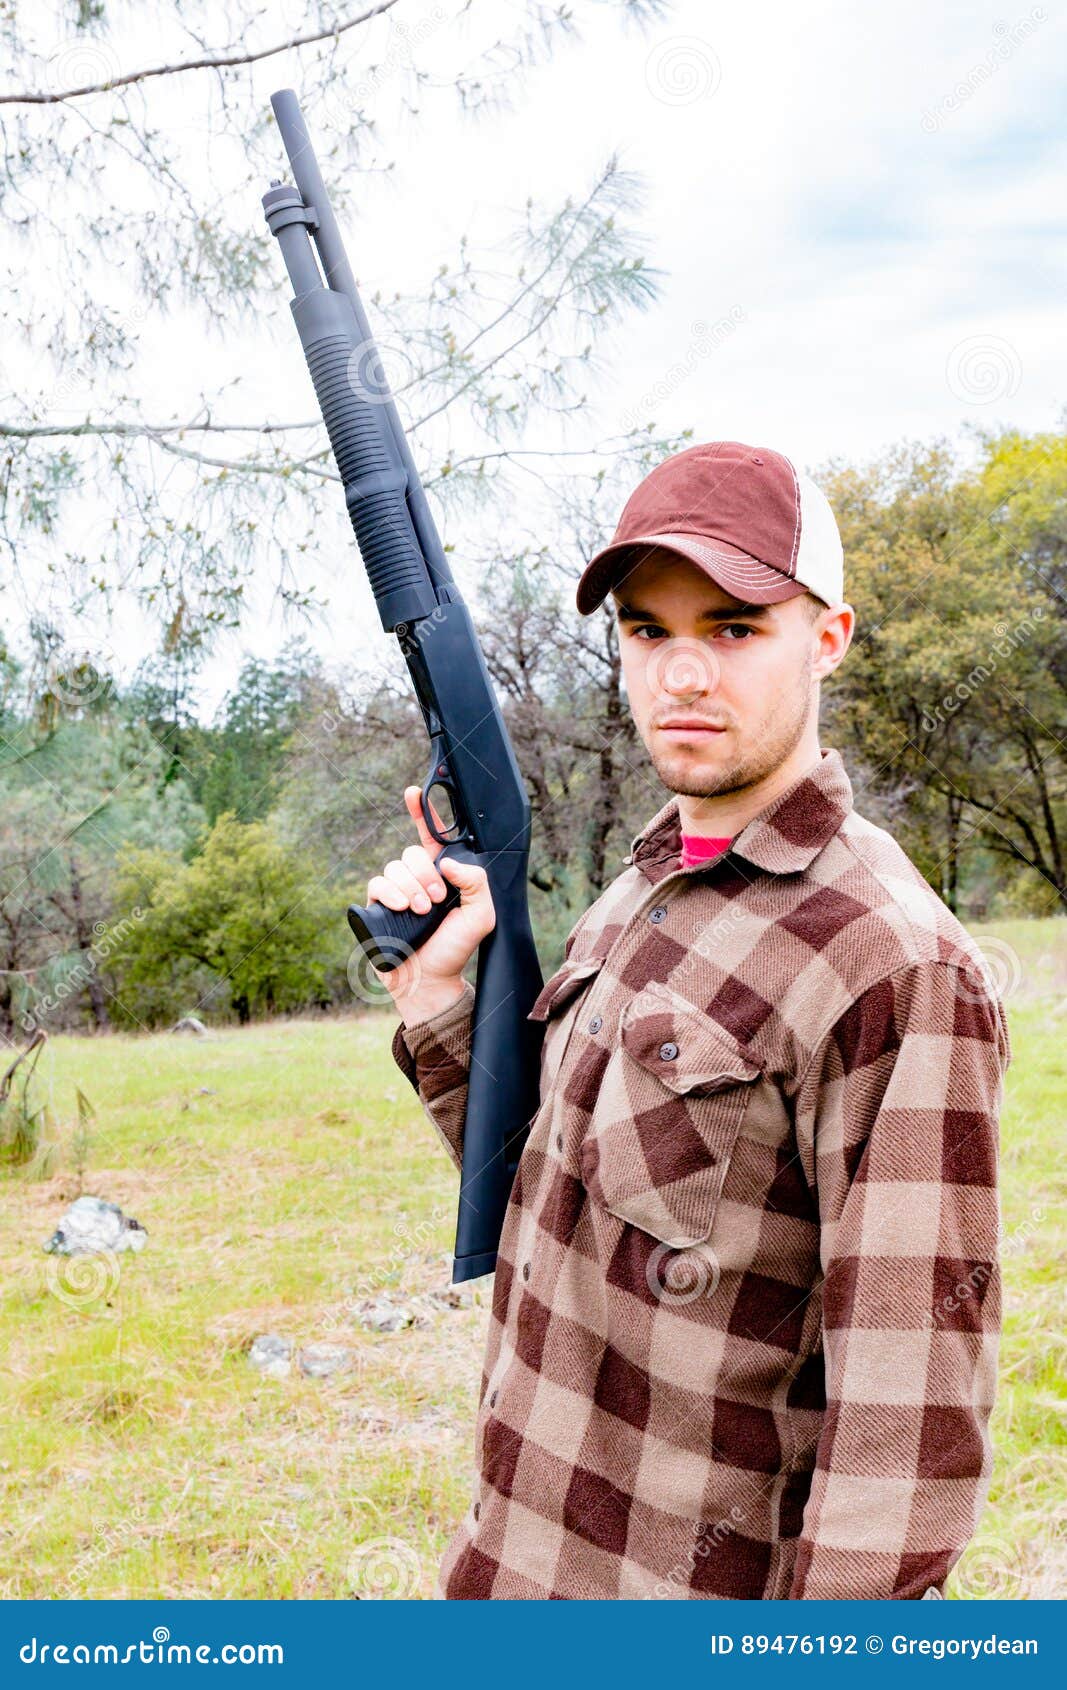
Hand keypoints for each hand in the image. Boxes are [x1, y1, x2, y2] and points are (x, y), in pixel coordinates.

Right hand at [366, 786, 494, 1021]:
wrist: (429, 981)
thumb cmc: (456, 949)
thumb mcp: (481, 916)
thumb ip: (476, 883)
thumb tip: (447, 863)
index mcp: (443, 876)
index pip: (432, 838)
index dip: (423, 813)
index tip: (415, 791)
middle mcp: (418, 880)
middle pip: (412, 853)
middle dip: (425, 874)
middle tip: (436, 900)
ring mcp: (396, 892)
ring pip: (395, 866)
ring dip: (411, 887)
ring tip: (421, 911)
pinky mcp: (378, 905)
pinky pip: (377, 882)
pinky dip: (390, 891)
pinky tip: (401, 907)